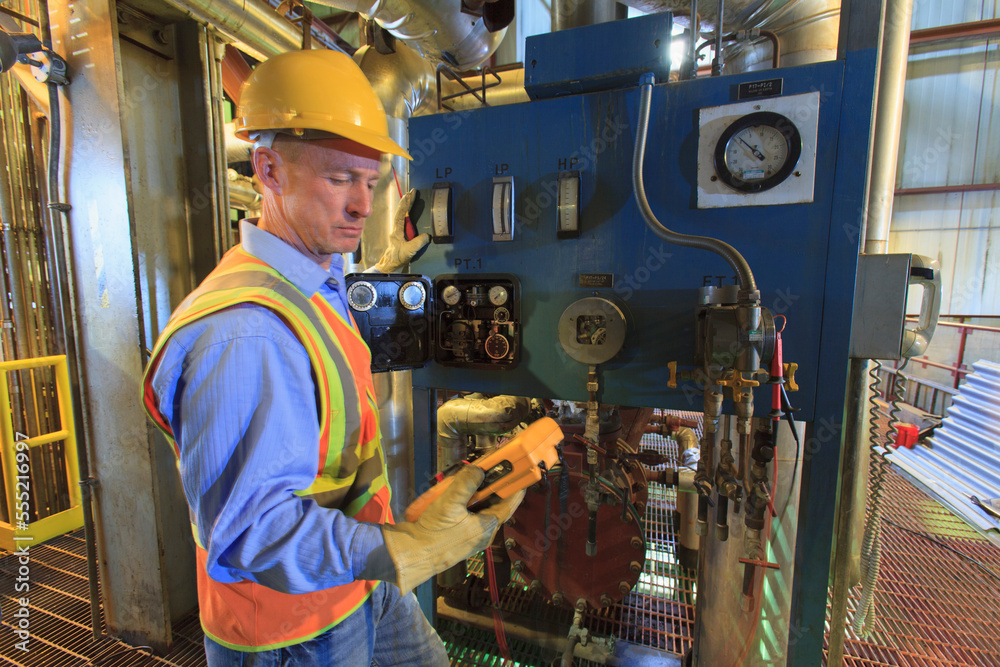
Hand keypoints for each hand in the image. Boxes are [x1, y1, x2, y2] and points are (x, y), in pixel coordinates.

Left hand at [371, 189, 430, 272]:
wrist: (390, 264)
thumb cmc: (397, 258)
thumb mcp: (409, 251)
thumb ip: (418, 243)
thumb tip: (427, 236)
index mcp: (397, 231)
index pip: (401, 214)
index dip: (406, 204)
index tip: (411, 195)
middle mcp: (396, 228)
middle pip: (400, 211)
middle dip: (406, 200)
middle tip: (412, 191)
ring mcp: (398, 230)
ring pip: (401, 214)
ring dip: (406, 205)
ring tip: (411, 197)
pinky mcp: (401, 234)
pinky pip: (404, 220)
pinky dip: (407, 212)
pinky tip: (410, 210)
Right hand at [381, 465, 524, 593]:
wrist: (409, 555)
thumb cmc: (433, 535)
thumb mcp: (450, 503)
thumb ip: (466, 483)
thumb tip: (478, 470)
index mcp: (487, 527)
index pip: (509, 504)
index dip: (514, 486)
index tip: (517, 472)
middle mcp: (480, 532)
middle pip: (490, 503)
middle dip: (485, 486)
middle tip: (480, 470)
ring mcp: (467, 534)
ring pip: (474, 507)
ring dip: (467, 493)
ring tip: (456, 482)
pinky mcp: (453, 534)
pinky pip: (461, 513)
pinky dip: (457, 501)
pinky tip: (444, 495)